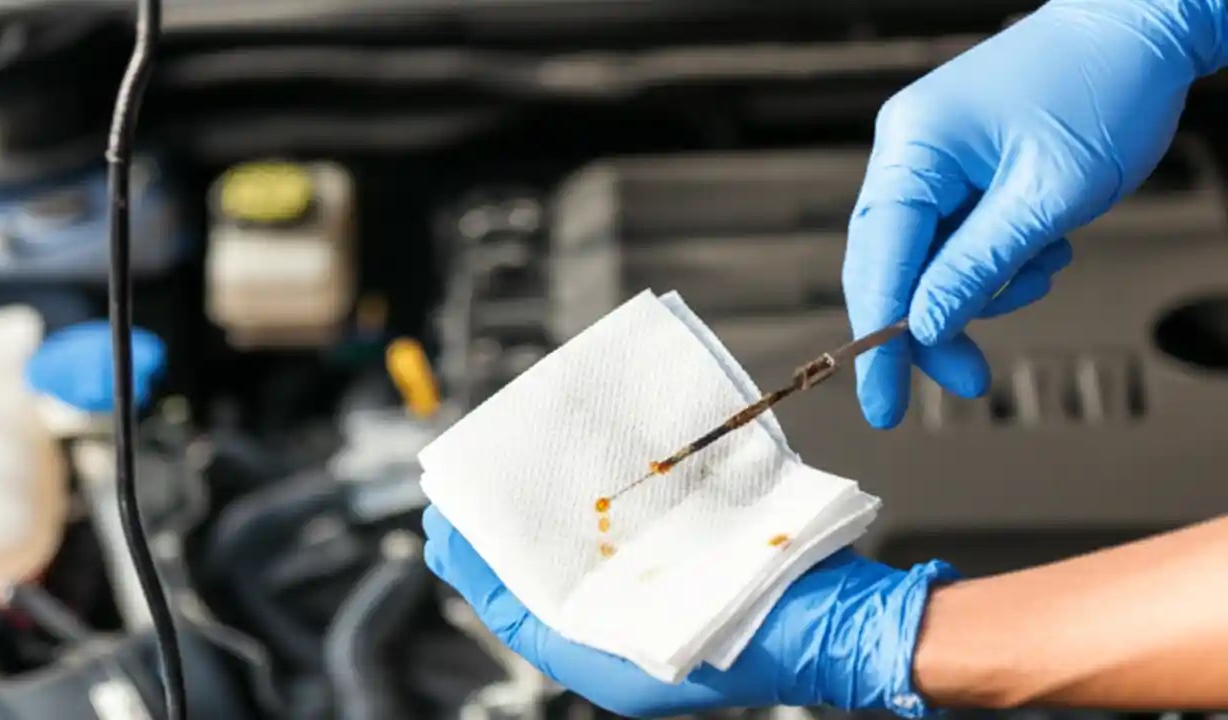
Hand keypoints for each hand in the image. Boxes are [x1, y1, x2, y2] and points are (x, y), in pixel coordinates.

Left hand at [422, 505, 957, 717]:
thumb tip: (473, 572)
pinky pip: (627, 527)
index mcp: (593, 654)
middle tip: (468, 489)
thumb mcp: (622, 649)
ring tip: (516, 476)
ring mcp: (651, 589)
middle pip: (540, 574)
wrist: (830, 623)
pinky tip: (585, 475)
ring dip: (546, 516)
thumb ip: (543, 619)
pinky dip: (599, 506)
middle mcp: (618, 624)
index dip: (469, 564)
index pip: (511, 607)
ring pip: (580, 548)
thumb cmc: (741, 645)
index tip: (438, 520)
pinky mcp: (683, 554)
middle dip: (501, 535)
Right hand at [843, 0, 1227, 427]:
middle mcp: (909, 151)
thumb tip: (924, 328)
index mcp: (913, 148)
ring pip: (930, 261)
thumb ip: (976, 268)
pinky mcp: (958, 168)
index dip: (878, 340)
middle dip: (934, 324)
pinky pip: (958, 240)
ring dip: (982, 288)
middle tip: (970, 375)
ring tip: (1041, 270)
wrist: (1144, 30)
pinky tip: (1040, 250)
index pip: (877, 261)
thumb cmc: (1102, 88)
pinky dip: (997, 262)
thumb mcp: (1044, 197)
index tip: (883, 401)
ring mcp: (931, 159)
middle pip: (893, 267)